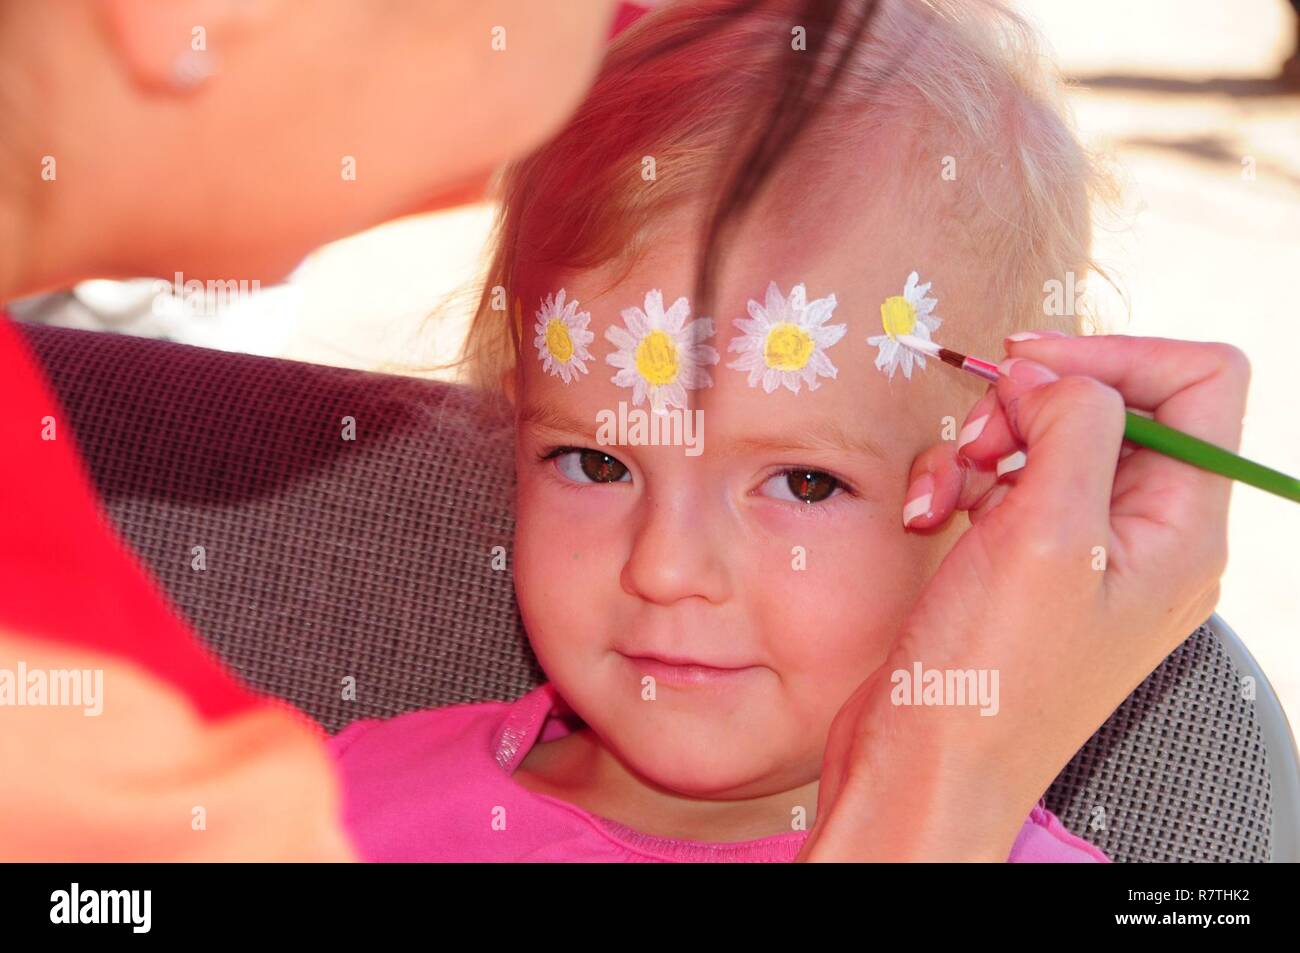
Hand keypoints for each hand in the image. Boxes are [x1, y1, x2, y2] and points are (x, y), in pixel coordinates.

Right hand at [797, 333, 1249, 860]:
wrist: (922, 766)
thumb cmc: (990, 680)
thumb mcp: (1045, 535)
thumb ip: (1070, 428)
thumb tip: (1053, 376)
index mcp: (1183, 531)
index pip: (1200, 385)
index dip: (1117, 357)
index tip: (1033, 364)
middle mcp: (1144, 538)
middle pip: (1113, 408)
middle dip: (1032, 406)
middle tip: (979, 440)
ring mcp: (1083, 555)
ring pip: (1046, 441)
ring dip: (982, 447)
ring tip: (942, 493)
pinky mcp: (1025, 567)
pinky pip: (1004, 484)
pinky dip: (960, 482)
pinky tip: (927, 515)